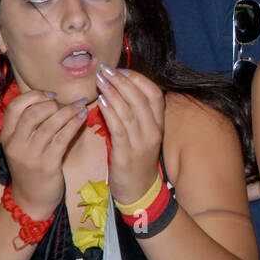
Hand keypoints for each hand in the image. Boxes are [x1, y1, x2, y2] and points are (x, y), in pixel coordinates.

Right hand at [0, 89, 87, 220]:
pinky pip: (62, 138)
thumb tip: (52, 98)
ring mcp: (30, 155)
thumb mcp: (23, 145)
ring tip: (81, 105)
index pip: (14, 106)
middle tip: (67, 103)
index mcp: (7, 136)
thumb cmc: (31, 167)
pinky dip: (74, 124)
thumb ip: (30, 124)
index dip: (34, 96)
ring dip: (69, 111)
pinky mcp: (47, 164)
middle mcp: (16, 144)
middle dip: (53, 103)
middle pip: (32, 113)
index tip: (52, 95)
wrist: (31, 200)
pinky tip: (83, 117)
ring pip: (50, 124)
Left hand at [96, 64, 165, 204]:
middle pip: (140, 98)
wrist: (139, 190)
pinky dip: (110, 111)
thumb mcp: (143, 135)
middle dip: (122, 80)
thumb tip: (120, 90)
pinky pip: (119, 127)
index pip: (154, 94)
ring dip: (113, 92)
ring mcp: (141, 142)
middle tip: (106, 69)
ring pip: (129, 110)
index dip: (138, 79)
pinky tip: (101, 101)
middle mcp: (153, 131)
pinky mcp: (127, 153)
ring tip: (100, 80)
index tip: (121, 70)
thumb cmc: (138, 160)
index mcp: (159, 124)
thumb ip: (136, 115)